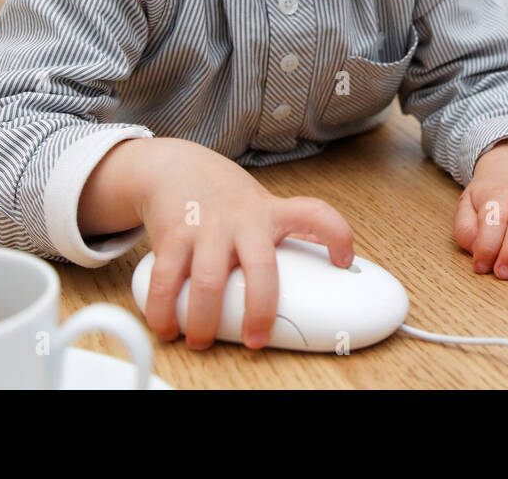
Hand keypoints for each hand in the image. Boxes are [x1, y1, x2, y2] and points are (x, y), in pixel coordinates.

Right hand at [130, 138, 354, 349]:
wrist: (175, 168)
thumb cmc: (227, 200)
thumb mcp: (264, 209)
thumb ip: (288, 236)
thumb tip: (327, 273)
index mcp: (272, 213)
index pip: (314, 214)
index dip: (335, 235)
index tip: (344, 259)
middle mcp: (241, 220)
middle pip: (261, 266)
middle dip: (260, 309)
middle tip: (256, 339)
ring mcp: (206, 228)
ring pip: (209, 282)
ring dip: (204, 320)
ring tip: (202, 340)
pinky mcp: (172, 236)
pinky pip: (166, 281)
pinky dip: (164, 311)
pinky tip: (168, 327)